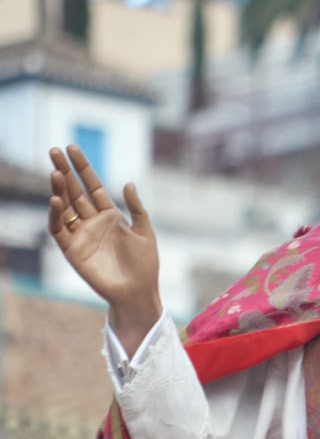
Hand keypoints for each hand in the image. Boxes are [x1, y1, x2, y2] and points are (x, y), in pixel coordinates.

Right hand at [48, 144, 161, 354]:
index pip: (92, 185)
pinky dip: (56, 214)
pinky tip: (56, 199)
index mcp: (110, 215)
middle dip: (65, 171)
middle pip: (75, 191)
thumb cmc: (145, 265)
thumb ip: (136, 208)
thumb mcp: (145, 232)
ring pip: (65, 206)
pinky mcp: (72, 250)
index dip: (83, 167)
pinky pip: (59, 228)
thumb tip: (128, 183)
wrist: (137, 292)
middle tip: (54, 150)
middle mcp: (92, 222)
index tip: (72, 147)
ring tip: (55, 172)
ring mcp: (81, 234)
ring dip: (59, 189)